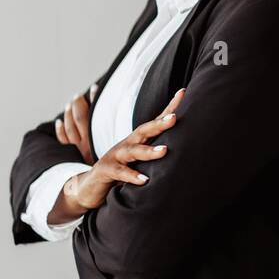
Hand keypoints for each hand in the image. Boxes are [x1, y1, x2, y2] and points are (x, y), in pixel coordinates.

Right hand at [49, 88, 183, 223]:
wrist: (91, 186)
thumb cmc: (123, 172)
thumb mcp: (142, 160)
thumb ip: (157, 152)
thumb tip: (187, 145)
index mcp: (138, 140)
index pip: (155, 121)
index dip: (170, 107)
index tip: (184, 92)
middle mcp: (128, 144)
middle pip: (144, 130)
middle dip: (160, 123)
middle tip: (175, 118)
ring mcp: (115, 156)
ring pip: (133, 151)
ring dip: (149, 152)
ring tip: (165, 151)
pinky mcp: (106, 170)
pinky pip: (120, 172)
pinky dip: (132, 176)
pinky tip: (145, 180)